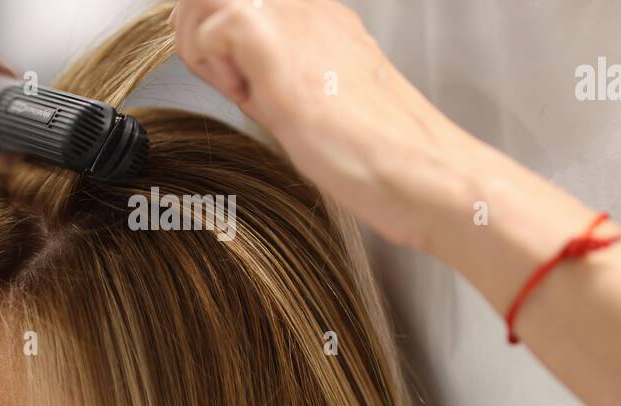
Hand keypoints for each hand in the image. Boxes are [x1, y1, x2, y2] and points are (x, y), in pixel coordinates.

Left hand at [170, 0, 496, 249]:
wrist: (421, 174)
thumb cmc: (376, 156)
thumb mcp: (306, 101)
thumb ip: (266, 75)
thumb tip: (225, 69)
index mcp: (315, 18)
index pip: (235, 2)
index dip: (215, 39)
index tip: (238, 84)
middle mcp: (304, 7)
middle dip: (198, 36)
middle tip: (230, 86)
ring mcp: (294, 18)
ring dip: (203, 46)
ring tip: (241, 93)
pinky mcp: (278, 42)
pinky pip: (215, 25)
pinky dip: (216, 66)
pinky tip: (251, 99)